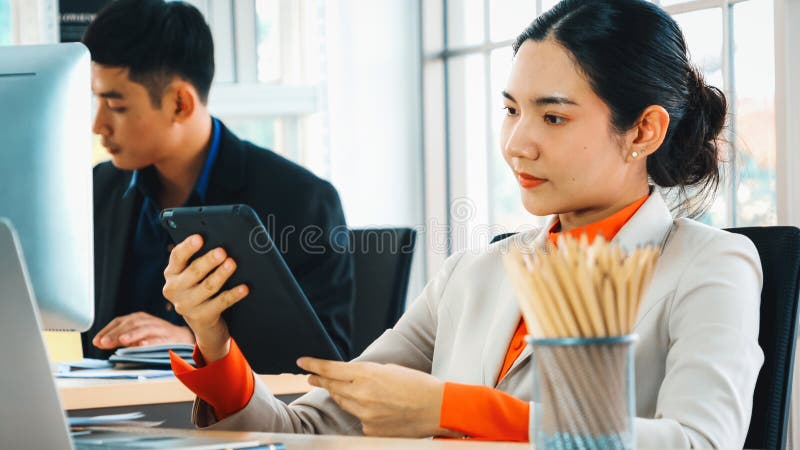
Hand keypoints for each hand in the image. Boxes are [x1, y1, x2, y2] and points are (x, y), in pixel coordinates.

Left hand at [92, 312, 194, 348]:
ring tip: (122, 341)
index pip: (119, 322)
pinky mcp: (170, 337)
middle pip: (130, 324)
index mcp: (137, 319)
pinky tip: (142, 345)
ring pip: (144, 329)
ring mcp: (159, 328)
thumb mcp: (136, 336)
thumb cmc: (156, 338)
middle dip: (116, 333)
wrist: (183, 339)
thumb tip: (100, 342)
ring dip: (132, 335)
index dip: (107, 330)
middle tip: (104, 342)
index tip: (97, 341)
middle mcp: (147, 321)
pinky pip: (160, 339)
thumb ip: (120, 338)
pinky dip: (151, 342)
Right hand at [162, 234, 249, 361]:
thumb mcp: (192, 273)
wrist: (201, 318)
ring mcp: (186, 305)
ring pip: (208, 287)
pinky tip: (244, 288)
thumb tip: (219, 244)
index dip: (188, 247)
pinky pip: (221, 303)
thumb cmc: (198, 286)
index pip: (177, 257)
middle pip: (193, 272)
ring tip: (232, 264)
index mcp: (171, 273)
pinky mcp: (201, 316)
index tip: (199, 237)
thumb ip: (198, 258)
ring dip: (221, 274)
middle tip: (222, 252)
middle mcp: (174, 289)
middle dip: (208, 261)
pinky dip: (233, 294)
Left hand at [297, 357, 462, 437]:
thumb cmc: (418, 385)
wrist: (437, 409)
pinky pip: (358, 418)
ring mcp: (365, 414)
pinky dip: (361, 411)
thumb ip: (367, 373)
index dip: (314, 365)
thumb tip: (352, 376)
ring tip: (337, 389)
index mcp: (367, 374)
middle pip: (332, 387)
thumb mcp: (390, 369)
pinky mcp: (370, 429)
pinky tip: (374, 407)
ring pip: (343, 403)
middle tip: (312, 377)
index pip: (331, 369)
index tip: (301, 363)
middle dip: (320, 381)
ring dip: (340, 395)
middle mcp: (361, 394)